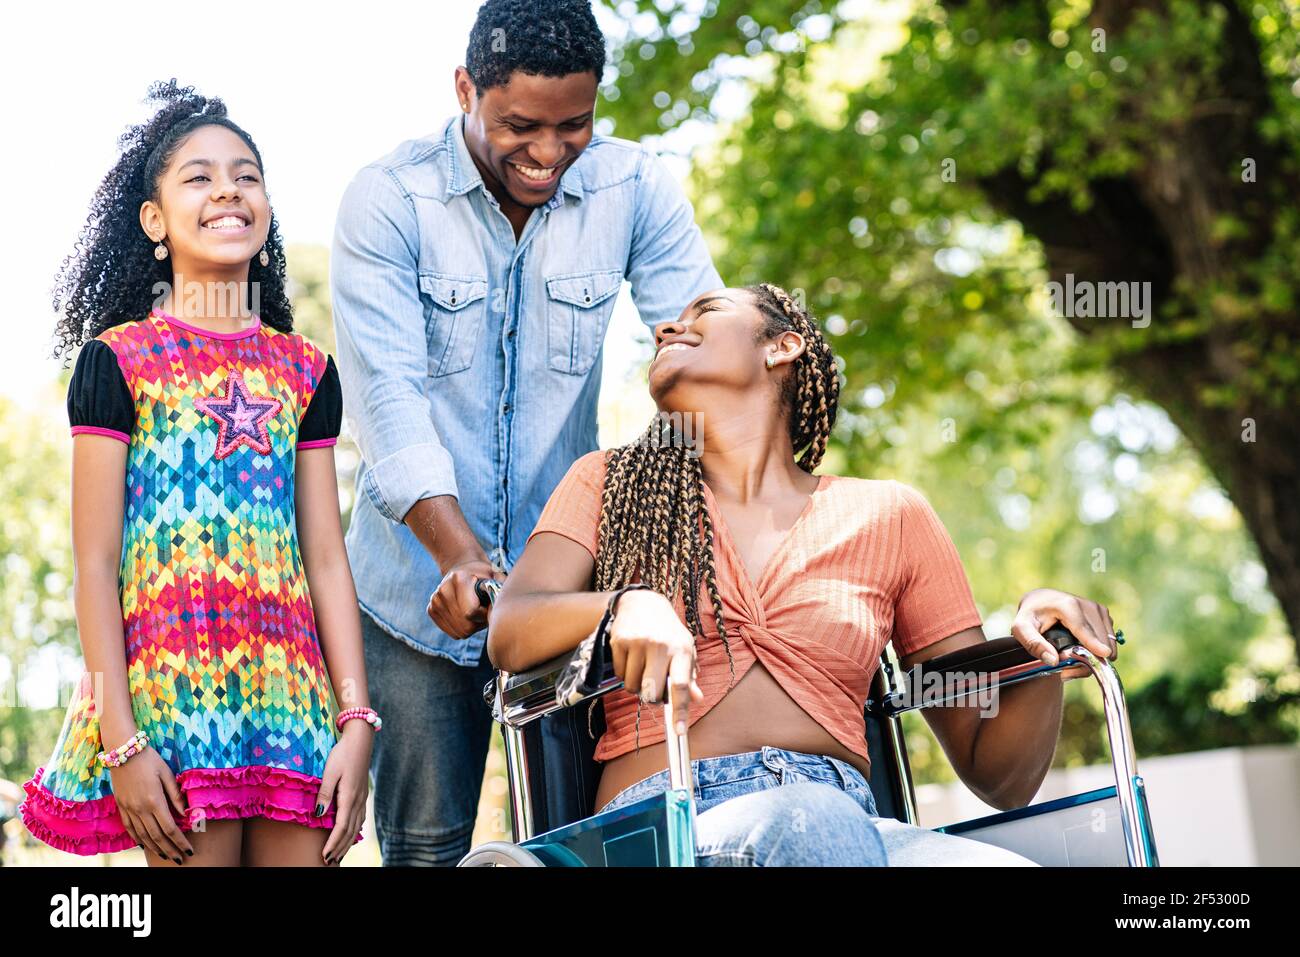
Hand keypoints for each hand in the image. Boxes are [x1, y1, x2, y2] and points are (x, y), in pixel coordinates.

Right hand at [108, 746, 193, 863]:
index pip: (170, 828)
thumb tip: (186, 813)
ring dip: (155, 848)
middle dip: (170, 850)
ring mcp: (128, 809)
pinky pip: (129, 828)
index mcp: (154, 800)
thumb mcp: (167, 774)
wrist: (123, 751)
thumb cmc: (149, 759)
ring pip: (142, 836)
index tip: (189, 850)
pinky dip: (138, 839)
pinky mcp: (121, 807)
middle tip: (180, 859)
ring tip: (166, 855)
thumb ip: (176, 795)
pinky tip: (145, 845)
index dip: (180, 841)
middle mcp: (140, 808)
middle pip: (157, 836)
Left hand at [316, 721, 372, 865]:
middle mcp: (358, 800)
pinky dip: (354, 831)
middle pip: (350, 831)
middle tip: (329, 862)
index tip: (324, 856)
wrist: (361, 739)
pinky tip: (350, 835)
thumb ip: (325, 794)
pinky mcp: (363, 794)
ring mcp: (362, 797)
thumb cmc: (343, 753)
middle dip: (340, 848)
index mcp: (349, 796)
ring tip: (339, 855)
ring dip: (347, 842)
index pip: (341, 827)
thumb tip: (318, 814)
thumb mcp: (330, 772)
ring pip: (356, 826)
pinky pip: (359, 818)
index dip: (333, 843)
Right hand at [427, 557, 505, 638]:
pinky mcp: (431, 610)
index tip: (488, 605)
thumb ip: (501, 593)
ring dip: (471, 627)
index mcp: (459, 579)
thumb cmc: (484, 575)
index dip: (484, 614)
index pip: (470, 612)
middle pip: (465, 626)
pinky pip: (452, 632)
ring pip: (459, 632)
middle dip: (479, 623)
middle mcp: (443, 590)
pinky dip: (462, 628)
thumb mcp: (497, 577)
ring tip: (475, 611)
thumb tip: (501, 613)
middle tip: (483, 609)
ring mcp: (435, 601)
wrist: (463, 568)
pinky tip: (466, 615)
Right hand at [607, 590, 704, 734]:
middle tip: (654, 687)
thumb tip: (697, 699)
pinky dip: (625, 674)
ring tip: (643, 667)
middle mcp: (660, 646)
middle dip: (652, 697)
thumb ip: (690, 676)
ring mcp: (638, 643)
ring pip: (632, 687)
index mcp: (681, 649)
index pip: (681, 685)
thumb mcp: (684, 649)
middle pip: (652, 692)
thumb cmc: (668, 632)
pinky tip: (632, 658)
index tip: (678, 731)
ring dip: (636, 686)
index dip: (680, 710)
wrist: (642, 603)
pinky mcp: (619, 642)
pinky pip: (620, 675)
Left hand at [1012, 587, 1118, 680]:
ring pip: (1107, 642)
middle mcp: (1087, 605)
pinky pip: (1109, 639)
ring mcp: (1098, 609)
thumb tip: (1053, 660)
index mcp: (1067, 606)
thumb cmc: (1030, 616)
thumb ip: (1033, 644)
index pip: (1083, 628)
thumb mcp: (1021, 628)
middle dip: (1086, 659)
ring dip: (1093, 657)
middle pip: (1098, 639)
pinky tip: (1080, 651)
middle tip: (1065, 669)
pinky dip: (1098, 650)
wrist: (1041, 601)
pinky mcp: (1103, 614)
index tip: (1105, 655)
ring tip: (1070, 660)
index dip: (1094, 643)